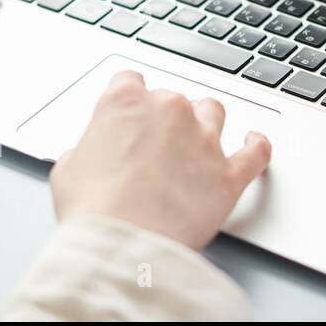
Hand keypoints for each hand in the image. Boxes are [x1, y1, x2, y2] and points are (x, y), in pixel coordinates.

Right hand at [49, 70, 271, 249]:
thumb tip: (93, 154)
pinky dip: (257, 146)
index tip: (129, 115)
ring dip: (206, 123)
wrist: (121, 244)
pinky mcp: (229, 174)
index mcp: (126, 101)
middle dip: (164, 120)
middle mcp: (170, 110)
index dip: (129, 100)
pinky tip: (254, 143)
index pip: (130, 81)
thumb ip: (87, 149)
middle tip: (153, 149)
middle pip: (173, 99)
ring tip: (198, 142)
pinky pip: (255, 151)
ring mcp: (204, 139)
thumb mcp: (68, 169)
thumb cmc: (91, 210)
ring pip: (214, 113)